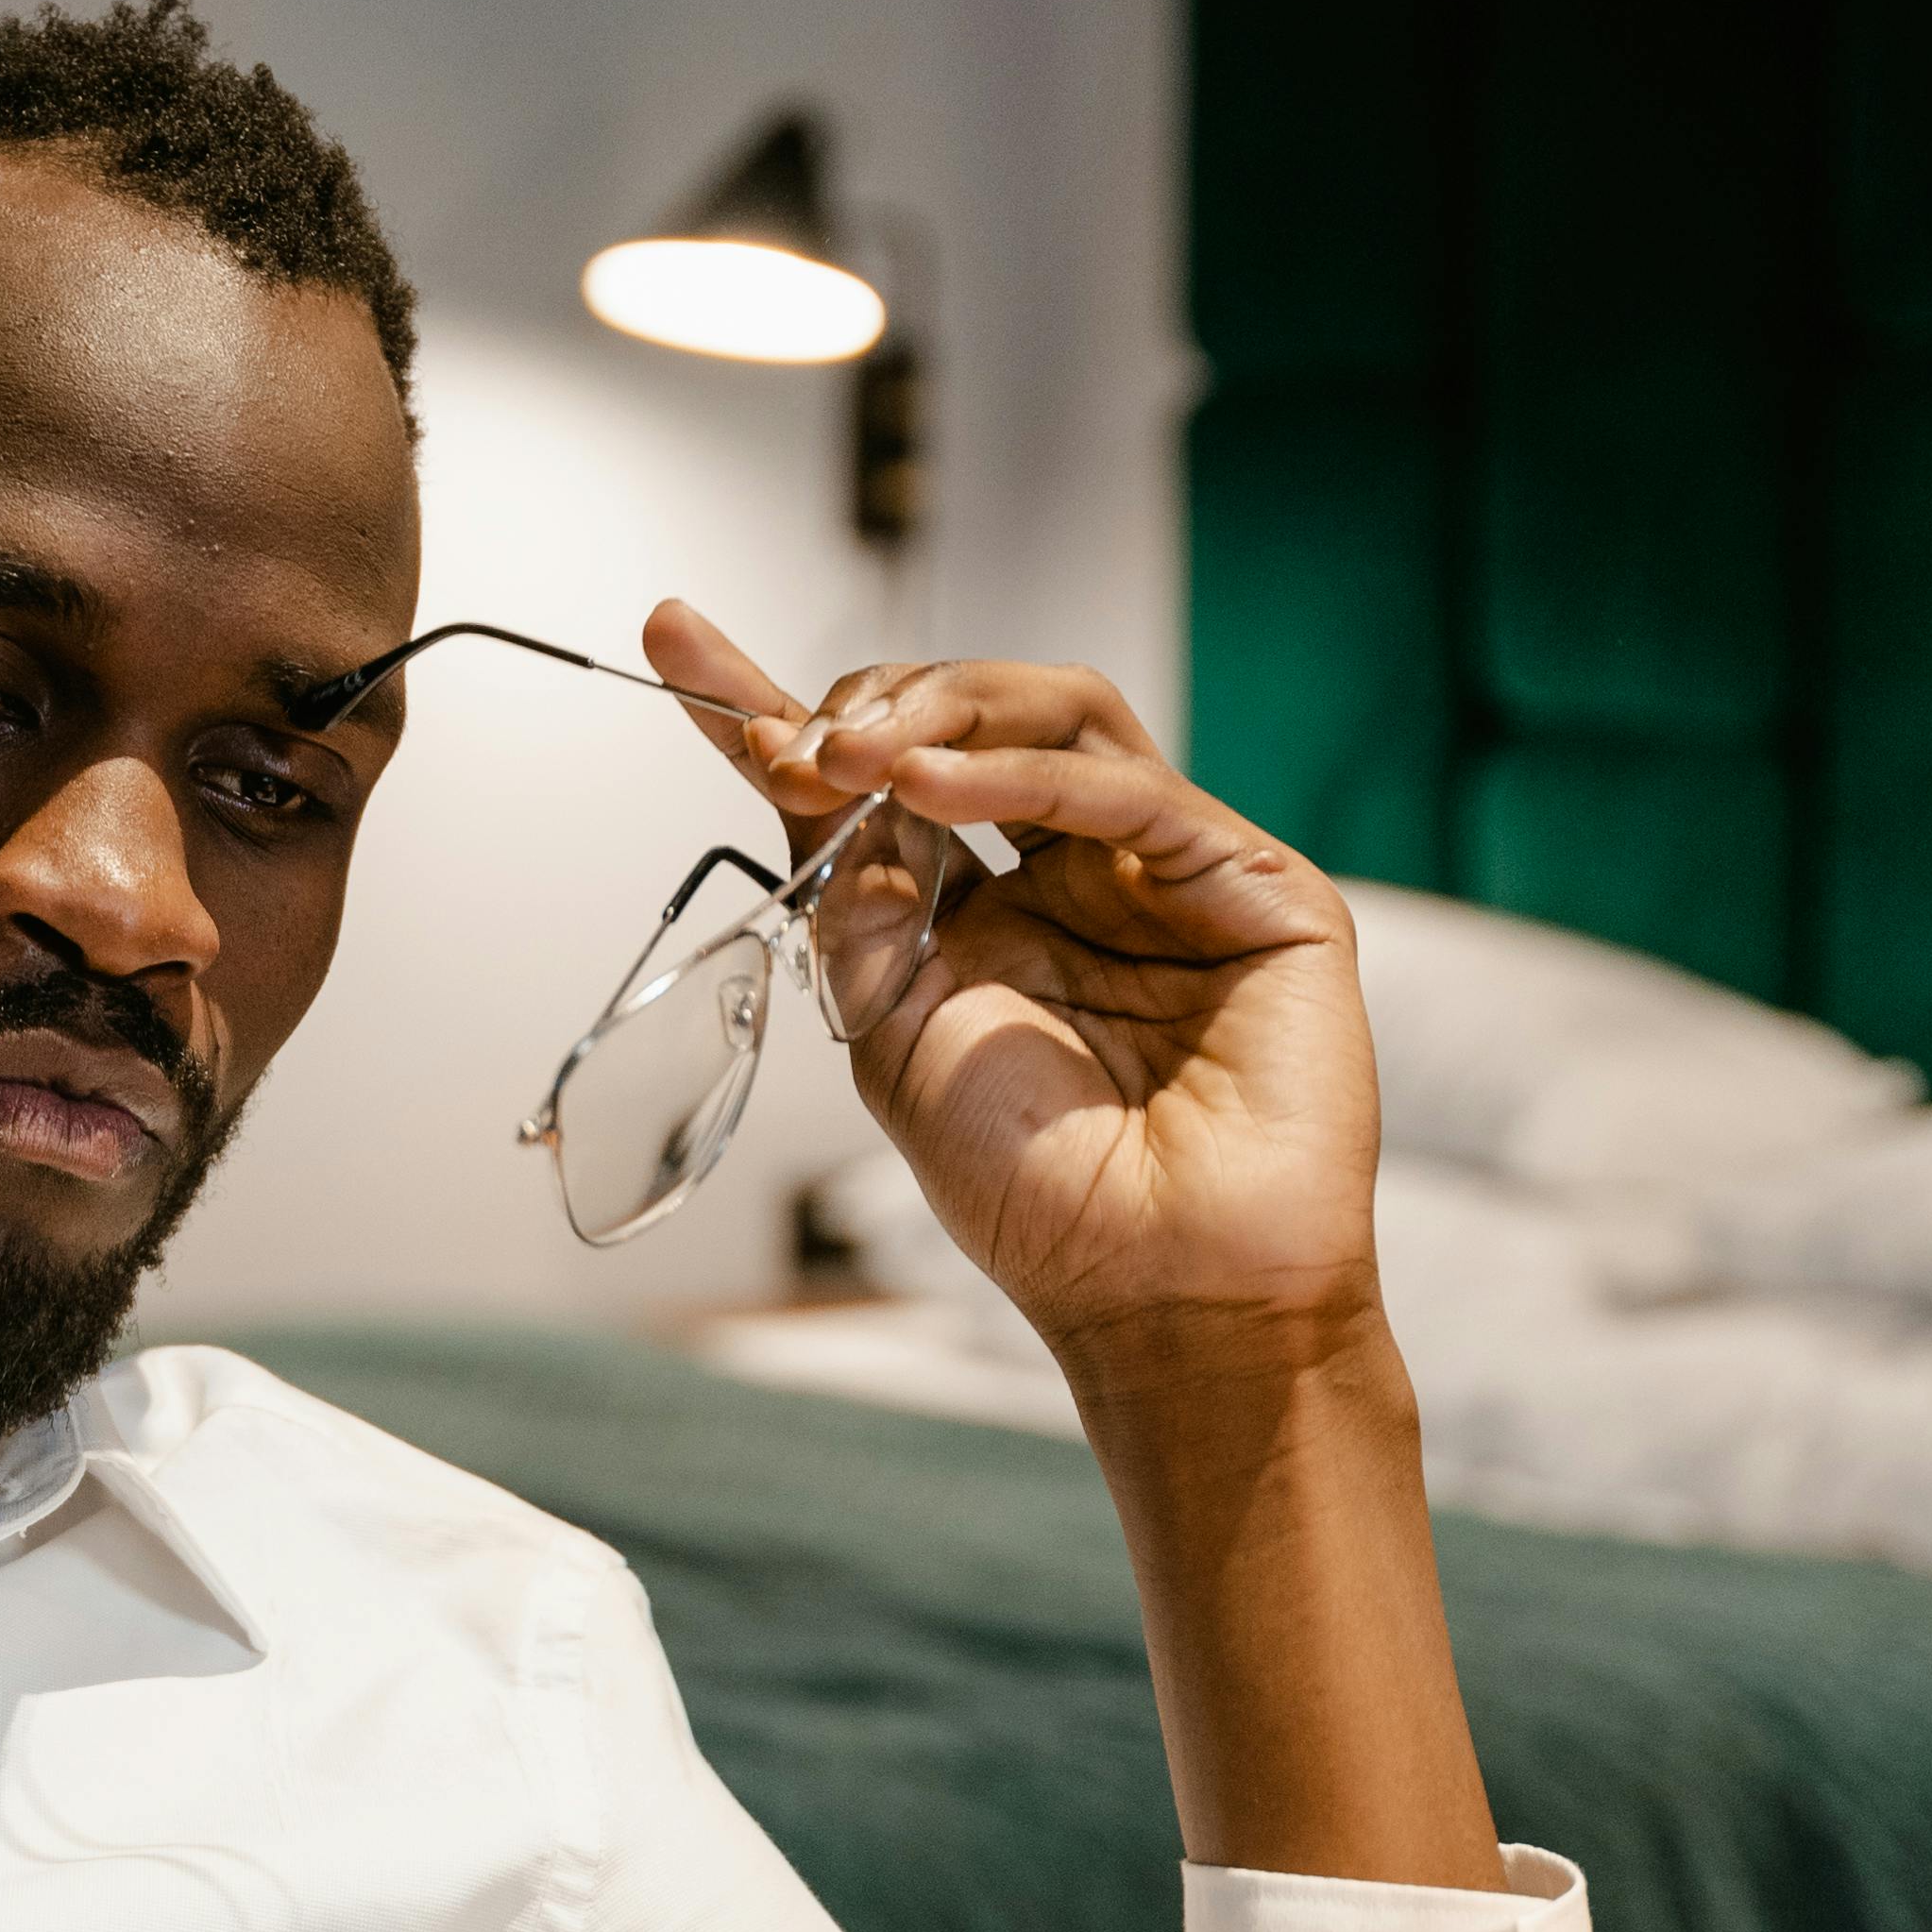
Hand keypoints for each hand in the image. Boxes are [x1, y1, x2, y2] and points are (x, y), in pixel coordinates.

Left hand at [644, 610, 1381, 1385]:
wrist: (1155, 1292)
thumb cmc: (1035, 1191)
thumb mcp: (891, 1029)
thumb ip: (852, 901)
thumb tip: (799, 773)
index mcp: (988, 915)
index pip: (879, 780)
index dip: (781, 709)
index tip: (677, 639)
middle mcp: (1078, 875)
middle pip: (972, 719)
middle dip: (872, 705)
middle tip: (792, 734)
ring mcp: (1168, 872)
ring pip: (1061, 716)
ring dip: (944, 709)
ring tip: (860, 748)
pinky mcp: (1254, 886)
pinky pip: (1132, 791)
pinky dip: (1023, 774)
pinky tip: (937, 787)